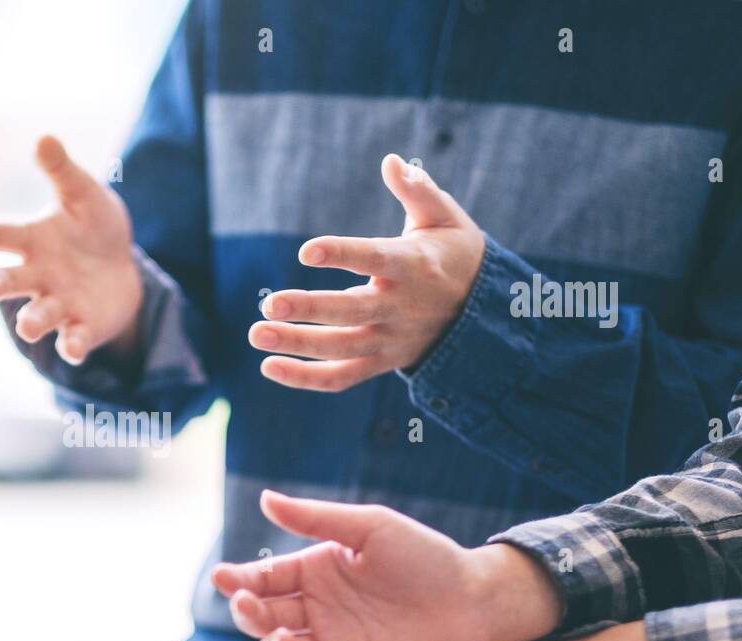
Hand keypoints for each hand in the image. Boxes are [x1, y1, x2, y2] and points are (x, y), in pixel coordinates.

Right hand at [0, 136, 142, 365]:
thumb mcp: (84, 194)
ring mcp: (58, 304)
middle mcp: (37, 275)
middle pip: (9, 281)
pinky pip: (72, 340)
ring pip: (38, 316)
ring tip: (28, 328)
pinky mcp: (81, 328)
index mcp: (32, 240)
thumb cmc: (92, 226)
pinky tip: (72, 349)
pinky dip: (71, 346)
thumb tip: (44, 138)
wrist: (122, 268)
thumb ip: (62, 172)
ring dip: (32, 322)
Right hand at [210, 490, 562, 640]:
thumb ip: (316, 519)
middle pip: (263, 619)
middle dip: (248, 616)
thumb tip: (264, 498)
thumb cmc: (425, 556)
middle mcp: (317, 611)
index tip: (223, 578)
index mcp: (315, 572)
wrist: (475, 601)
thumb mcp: (370, 527)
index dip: (238, 581)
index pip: (263, 579)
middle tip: (249, 608)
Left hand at [251, 154, 484, 391]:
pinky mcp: (381, 363)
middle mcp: (400, 307)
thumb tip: (391, 161)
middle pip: (351, 312)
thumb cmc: (454, 253)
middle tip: (269, 302)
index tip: (306, 251)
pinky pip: (341, 377)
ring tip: (256, 334)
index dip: (341, 255)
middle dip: (310, 309)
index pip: (375, 259)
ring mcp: (390, 340)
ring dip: (297, 344)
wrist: (484, 312)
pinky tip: (268, 367)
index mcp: (415, 266)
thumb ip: (417, 190)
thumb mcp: (445, 217)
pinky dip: (305, 378)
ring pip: (341, 349)